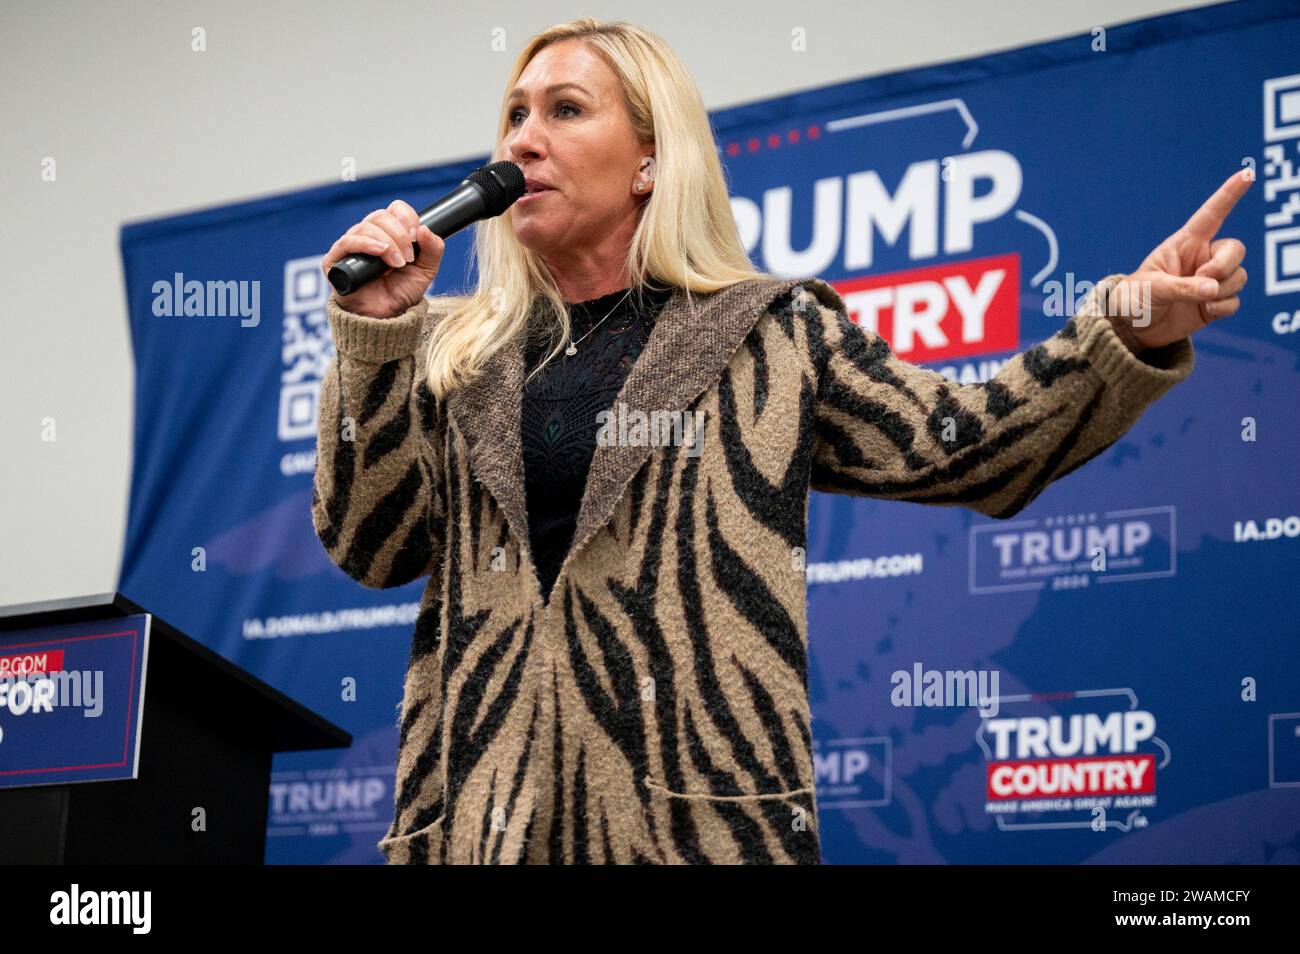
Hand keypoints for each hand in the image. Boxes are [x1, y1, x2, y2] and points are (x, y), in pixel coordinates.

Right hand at [321, 200, 444, 318]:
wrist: (386, 317)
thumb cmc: (402, 292)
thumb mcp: (426, 270)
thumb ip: (434, 249)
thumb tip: (426, 229)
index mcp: (388, 232)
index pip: (395, 209)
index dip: (407, 217)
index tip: (416, 235)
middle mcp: (368, 234)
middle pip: (380, 216)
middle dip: (399, 235)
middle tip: (409, 257)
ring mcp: (351, 246)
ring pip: (365, 227)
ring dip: (387, 243)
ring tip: (398, 263)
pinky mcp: (336, 260)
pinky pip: (346, 242)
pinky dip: (365, 244)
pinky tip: (379, 252)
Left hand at [1109, 169, 1251, 351]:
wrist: (1131, 329)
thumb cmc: (1135, 299)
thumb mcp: (1153, 289)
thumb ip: (1184, 287)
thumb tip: (1214, 289)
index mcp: (1184, 244)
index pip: (1211, 214)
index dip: (1229, 194)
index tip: (1247, 174)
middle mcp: (1202, 258)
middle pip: (1235, 250)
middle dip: (1226, 265)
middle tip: (1205, 278)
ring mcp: (1210, 281)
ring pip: (1239, 277)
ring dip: (1223, 290)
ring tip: (1199, 300)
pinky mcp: (1215, 302)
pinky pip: (1235, 300)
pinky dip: (1223, 306)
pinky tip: (1206, 310)